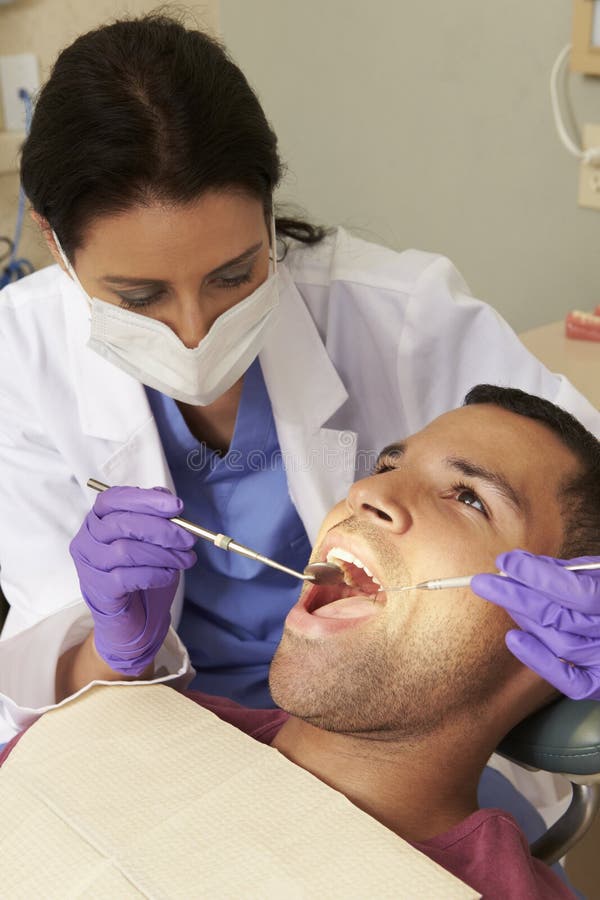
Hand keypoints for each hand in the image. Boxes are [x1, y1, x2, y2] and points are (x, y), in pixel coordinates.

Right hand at [70, 486, 195, 675]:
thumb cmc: (142, 574)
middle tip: (188, 539)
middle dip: (161, 529)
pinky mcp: (99, 590)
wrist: (135, 620)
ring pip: (126, 550)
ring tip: (185, 560)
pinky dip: (155, 574)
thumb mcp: (152, 541)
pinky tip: (170, 575)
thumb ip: (156, 517)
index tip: (177, 506)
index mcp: (97, 521)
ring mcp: (89, 566)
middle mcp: (86, 541)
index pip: (113, 499)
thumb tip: (170, 500)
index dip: (145, 499)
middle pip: (121, 524)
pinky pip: (127, 577)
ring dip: (163, 554)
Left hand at [472, 551, 599, 699]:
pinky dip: (539, 660)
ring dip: (524, 618)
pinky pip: (569, 680)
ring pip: (558, 641)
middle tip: (484, 582)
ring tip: (501, 598)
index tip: (506, 562)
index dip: (538, 576)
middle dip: (517, 596)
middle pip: (559, 616)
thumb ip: (569, 573)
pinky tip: (514, 638)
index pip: (575, 591)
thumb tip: (523, 565)